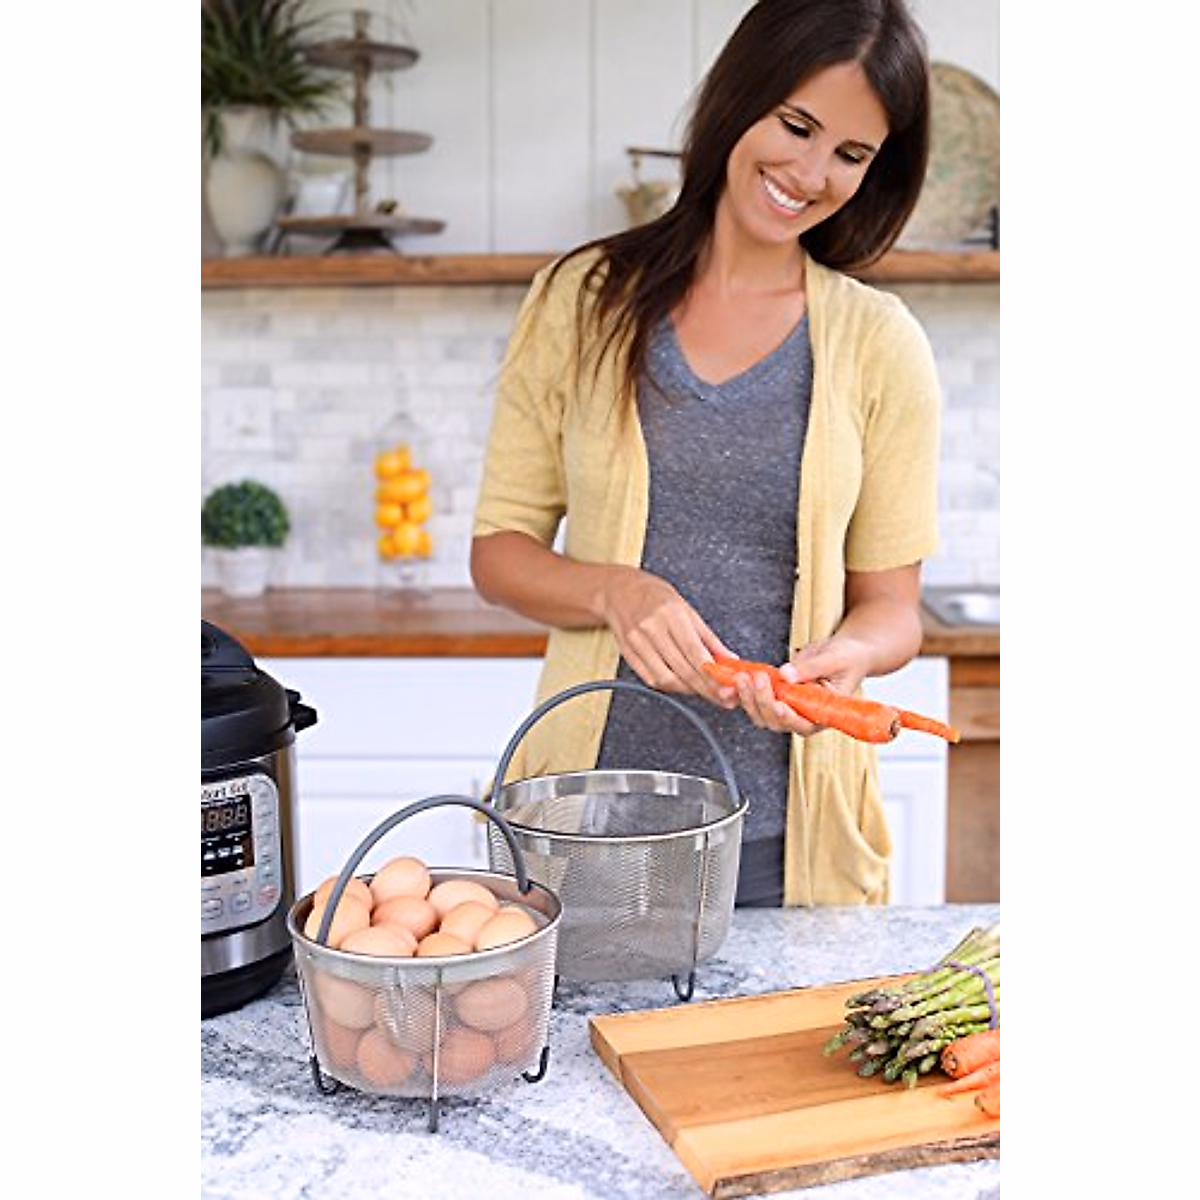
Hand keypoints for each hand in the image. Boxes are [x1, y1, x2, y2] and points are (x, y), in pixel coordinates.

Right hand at [598, 566, 734, 701]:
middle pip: (681, 668)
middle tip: (721, 695)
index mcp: (670, 614)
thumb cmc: (656, 598)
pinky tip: (681, 683)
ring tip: (701, 688)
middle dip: (704, 687)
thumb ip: (709, 638)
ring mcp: (636, 642)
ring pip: (665, 678)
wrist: (621, 591)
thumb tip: (729, 660)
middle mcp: (651, 628)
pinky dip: (670, 686)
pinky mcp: (627, 654)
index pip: (693, 651)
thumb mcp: (687, 610)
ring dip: (687, 688)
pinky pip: (650, 679)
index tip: (726, 685)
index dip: (711, 673)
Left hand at [725, 636, 873, 735]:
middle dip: (762, 701)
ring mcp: (787, 707)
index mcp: (823, 713)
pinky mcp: (775, 695)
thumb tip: (786, 675)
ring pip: (761, 713)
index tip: (778, 705)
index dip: (788, 718)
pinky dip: (744, 690)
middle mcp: (803, 715)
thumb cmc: (847, 658)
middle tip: (755, 678)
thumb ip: (811, 668)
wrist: (844, 652)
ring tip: (742, 676)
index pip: (804, 725)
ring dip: (749, 697)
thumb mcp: (834, 659)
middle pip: (776, 720)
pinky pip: (755, 698)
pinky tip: (737, 676)